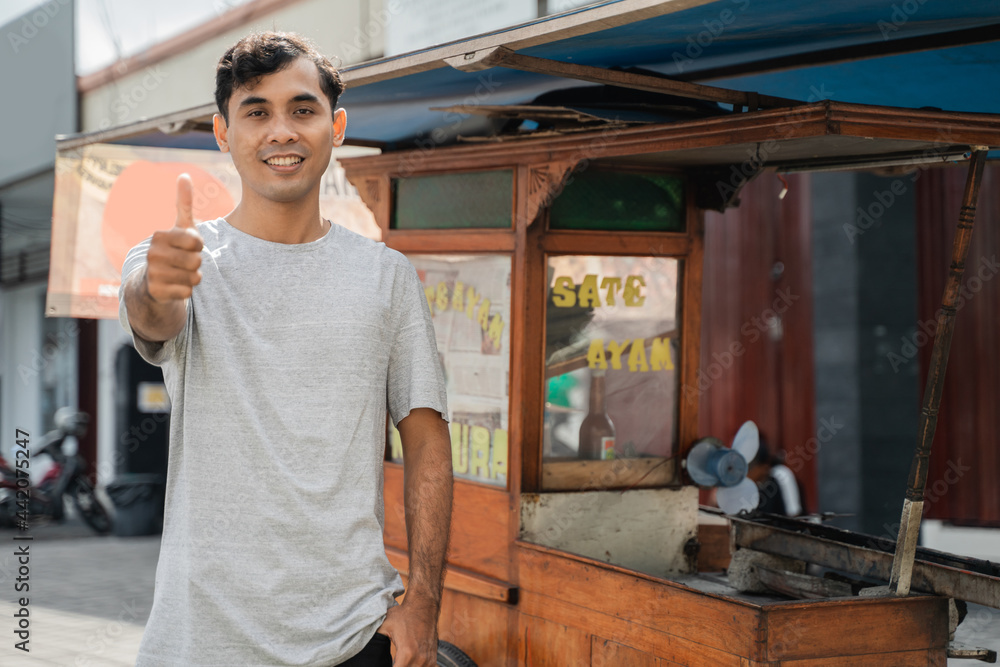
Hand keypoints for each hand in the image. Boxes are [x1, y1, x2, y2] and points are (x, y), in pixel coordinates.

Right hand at [144, 174, 203, 301]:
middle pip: (197, 261)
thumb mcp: (181, 227)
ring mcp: (152, 273)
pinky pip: (187, 292)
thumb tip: (184, 175)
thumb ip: (184, 203)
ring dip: (192, 278)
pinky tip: (175, 286)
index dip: (198, 247)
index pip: (197, 241)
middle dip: (196, 264)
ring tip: (179, 274)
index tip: (188, 247)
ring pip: (194, 278)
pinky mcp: (156, 291)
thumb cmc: (174, 250)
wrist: (154, 281)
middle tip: (183, 263)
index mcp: (159, 235)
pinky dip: (186, 291)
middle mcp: (152, 253)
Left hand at [376, 599, 438, 665]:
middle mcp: (420, 659)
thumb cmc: (404, 614)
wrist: (424, 606)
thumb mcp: (386, 625)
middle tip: (393, 662)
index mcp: (407, 653)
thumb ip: (376, 638)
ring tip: (399, 662)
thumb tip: (362, 645)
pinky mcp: (433, 658)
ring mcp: (428, 659)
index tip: (387, 664)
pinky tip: (409, 664)